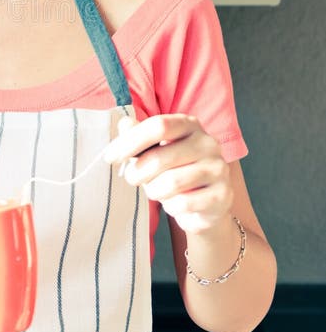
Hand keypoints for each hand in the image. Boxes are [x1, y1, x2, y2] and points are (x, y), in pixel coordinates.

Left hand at [103, 114, 233, 234]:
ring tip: (157, 190)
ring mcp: (218, 169)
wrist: (204, 203)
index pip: (158, 126)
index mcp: (189, 124)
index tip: (110, 157)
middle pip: (159, 158)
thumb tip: (124, 124)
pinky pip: (182, 204)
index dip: (130, 142)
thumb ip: (138, 135)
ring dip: (154, 191)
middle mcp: (208, 143)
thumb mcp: (154, 149)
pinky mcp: (222, 196)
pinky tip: (175, 203)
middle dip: (136, 173)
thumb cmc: (173, 170)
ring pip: (169, 184)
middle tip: (132, 178)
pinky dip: (170, 207)